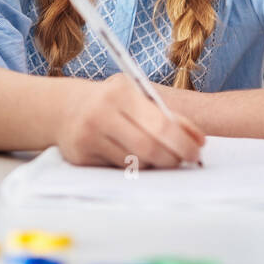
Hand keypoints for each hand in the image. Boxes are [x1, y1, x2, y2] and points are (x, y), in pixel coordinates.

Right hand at [56, 73, 205, 167]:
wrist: (64, 108)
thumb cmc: (111, 102)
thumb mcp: (137, 97)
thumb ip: (168, 115)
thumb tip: (199, 140)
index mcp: (120, 93)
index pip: (160, 124)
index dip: (182, 142)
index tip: (196, 151)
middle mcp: (101, 114)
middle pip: (148, 148)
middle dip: (172, 158)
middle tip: (183, 161)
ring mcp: (88, 136)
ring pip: (134, 162)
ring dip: (153, 164)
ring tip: (159, 156)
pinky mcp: (81, 157)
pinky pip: (118, 169)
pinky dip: (133, 167)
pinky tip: (134, 157)